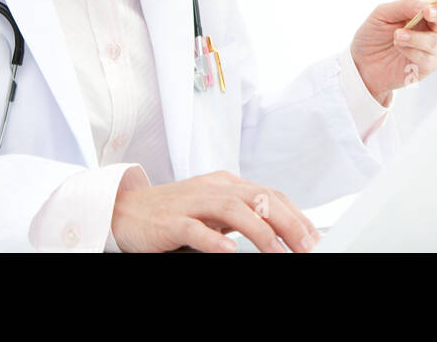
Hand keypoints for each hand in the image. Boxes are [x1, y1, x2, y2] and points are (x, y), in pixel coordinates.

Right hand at [110, 169, 320, 252]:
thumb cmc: (172, 212)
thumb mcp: (212, 209)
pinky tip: (230, 251)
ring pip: (233, 210)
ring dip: (260, 232)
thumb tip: (277, 229)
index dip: (295, 214)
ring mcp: (191, 203)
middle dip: (287, 223)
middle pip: (259, 198)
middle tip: (306, 246)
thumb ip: (241, 214)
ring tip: (278, 252)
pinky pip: (194, 229)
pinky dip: (214, 239)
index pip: (270, 194)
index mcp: (226, 184)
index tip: (313, 237)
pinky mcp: (170, 221)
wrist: (124, 210)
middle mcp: (213, 188)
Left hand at [350, 0, 436, 103]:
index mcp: (419, 12)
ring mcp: (428, 48)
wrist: (361, 65)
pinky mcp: (426, 66)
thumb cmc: (372, 36)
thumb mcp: (382, 14)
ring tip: (397, 36)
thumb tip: (424, 6)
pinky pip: (427, 58)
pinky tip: (400, 49)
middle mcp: (427, 29)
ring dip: (415, 37)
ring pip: (433, 40)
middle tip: (427, 12)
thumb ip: (404, 6)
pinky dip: (413, 52)